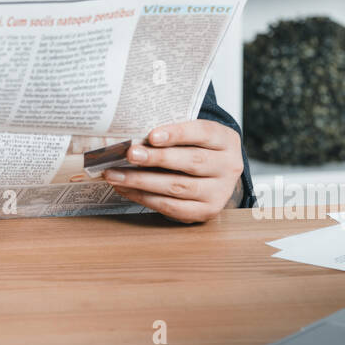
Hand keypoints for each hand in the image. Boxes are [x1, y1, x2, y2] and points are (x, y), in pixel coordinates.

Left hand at [102, 120, 244, 223]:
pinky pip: (172, 207)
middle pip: (191, 162)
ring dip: (142, 181)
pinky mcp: (206, 212)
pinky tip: (126, 189)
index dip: (177, 134)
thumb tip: (133, 137)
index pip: (203, 133)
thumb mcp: (193, 135)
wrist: (215, 176)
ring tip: (115, 174)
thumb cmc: (196, 148)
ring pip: (178, 187)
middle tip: (129, 154)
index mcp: (226, 140)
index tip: (152, 136)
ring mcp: (220, 192)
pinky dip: (145, 198)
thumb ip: (170, 134)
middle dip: (156, 159)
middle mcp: (228, 166)